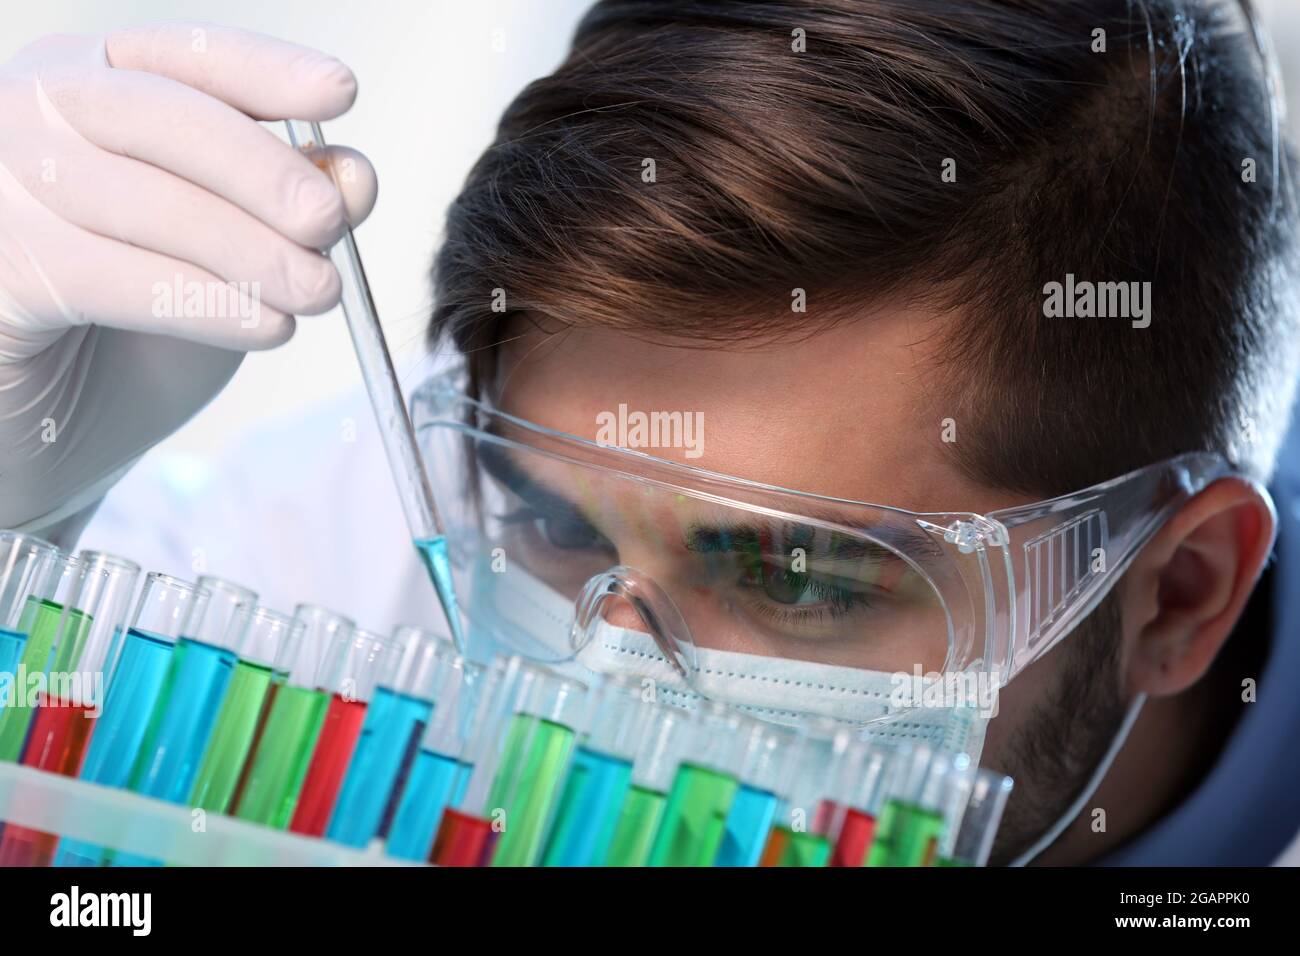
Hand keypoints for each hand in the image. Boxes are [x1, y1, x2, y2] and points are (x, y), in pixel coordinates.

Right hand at [0, 22, 377, 535]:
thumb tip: (355, 174)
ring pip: (139, 197)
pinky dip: (201, 302)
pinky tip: (267, 326)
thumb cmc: (141, 330)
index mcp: (94, 84)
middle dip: (260, 167)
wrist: (55, 431)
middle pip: (157, 113)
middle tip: (329, 221)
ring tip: (316, 292)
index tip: (341, 93)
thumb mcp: (234, 260)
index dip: (265, 69)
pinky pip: (105, 276)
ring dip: (247, 249)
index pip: (183, 56)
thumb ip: (288, 212)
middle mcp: (30, 115)